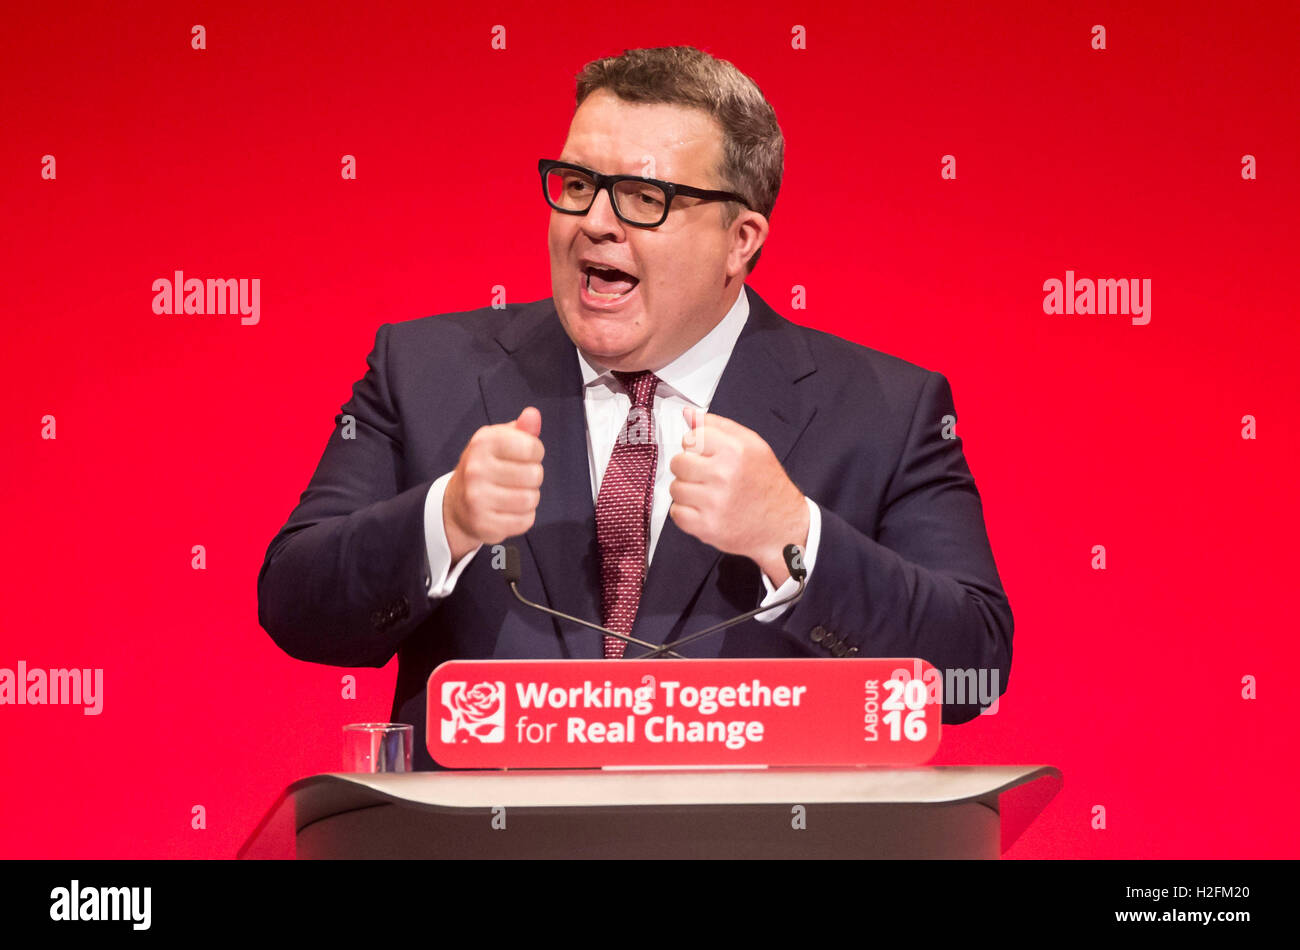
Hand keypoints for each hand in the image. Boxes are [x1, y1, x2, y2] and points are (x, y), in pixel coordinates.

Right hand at [443, 407, 544, 560]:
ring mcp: (477, 498)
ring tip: (513, 494)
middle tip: (517, 478)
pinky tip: (508, 511)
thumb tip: (533, 414)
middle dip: (533, 478)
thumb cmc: (486, 467)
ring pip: (531, 499)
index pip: (532, 447)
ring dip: (529, 498)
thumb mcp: (500, 442)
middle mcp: (476, 468)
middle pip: (535, 475)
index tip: (523, 456)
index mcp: (483, 442)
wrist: (457, 503)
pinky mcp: (483, 523)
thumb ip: (522, 429)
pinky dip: (523, 517)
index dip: (535, 453)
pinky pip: (525, 521)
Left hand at [668, 406, 809, 583]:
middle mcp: (724, 475)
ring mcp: (714, 503)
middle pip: (677, 462)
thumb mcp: (752, 445)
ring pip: (675, 488)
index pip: (690, 438)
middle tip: (706, 476)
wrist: (782, 525)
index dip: (696, 446)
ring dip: (687, 491)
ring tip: (707, 494)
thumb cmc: (766, 484)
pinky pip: (676, 513)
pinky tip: (704, 509)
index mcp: (735, 451)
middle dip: (688, 468)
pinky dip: (686, 513)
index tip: (705, 454)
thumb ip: (718, 426)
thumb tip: (689, 415)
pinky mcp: (707, 526)